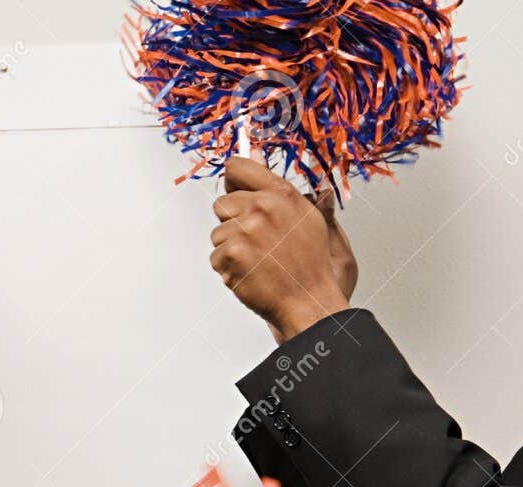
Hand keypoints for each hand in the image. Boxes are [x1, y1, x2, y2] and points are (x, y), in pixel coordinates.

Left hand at [211, 158, 350, 340]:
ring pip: (217, 233)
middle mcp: (262, 207)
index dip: (233, 181)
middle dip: (232, 222)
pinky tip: (250, 273)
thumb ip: (275, 188)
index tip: (236, 192)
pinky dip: (228, 269)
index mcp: (281, 193)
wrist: (306, 298)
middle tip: (255, 241)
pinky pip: (215, 256)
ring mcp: (245, 230)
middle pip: (221, 204)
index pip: (238, 167)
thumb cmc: (307, 262)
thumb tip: (253, 152)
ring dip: (230, 249)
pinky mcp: (231, 253)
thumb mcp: (304, 215)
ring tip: (257, 260)